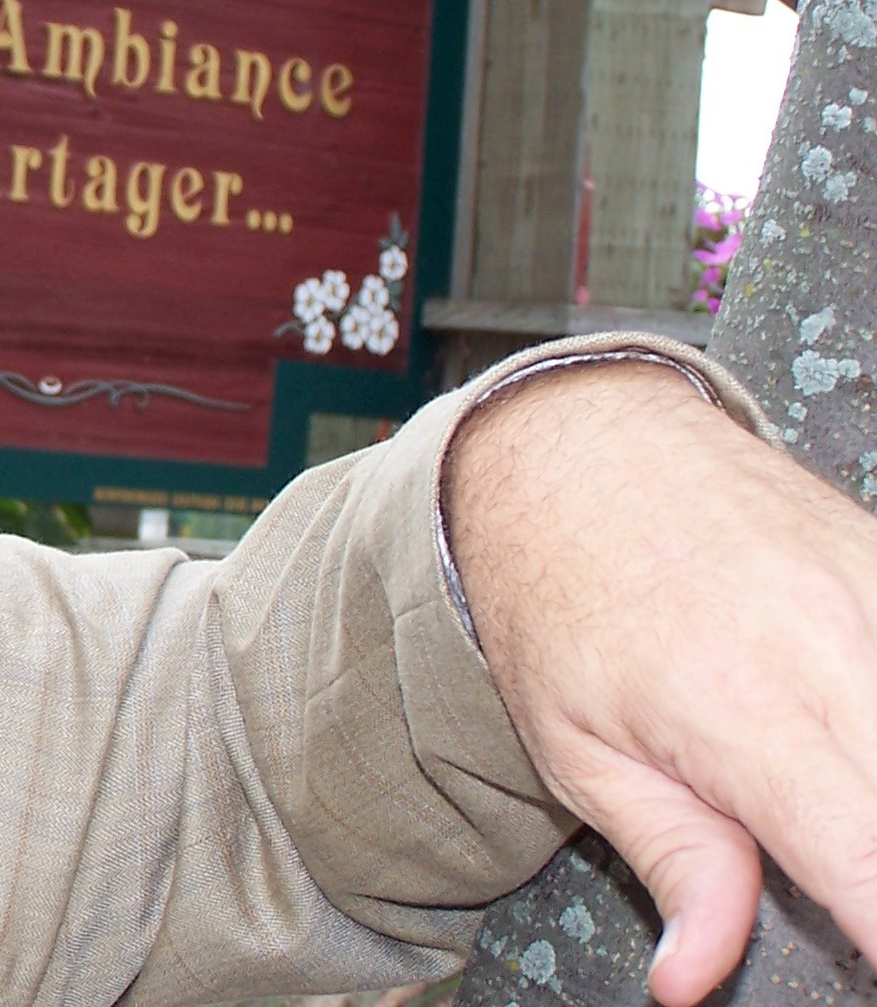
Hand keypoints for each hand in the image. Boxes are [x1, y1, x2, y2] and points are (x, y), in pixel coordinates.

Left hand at [446, 361, 876, 1005]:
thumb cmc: (557, 599)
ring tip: (837, 813)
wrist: (571, 449)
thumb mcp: (576, 745)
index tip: (873, 962)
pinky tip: (851, 745)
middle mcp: (830, 647)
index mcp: (739, 709)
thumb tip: (694, 978)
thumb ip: (670, 860)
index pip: (867, 861)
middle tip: (848, 883)